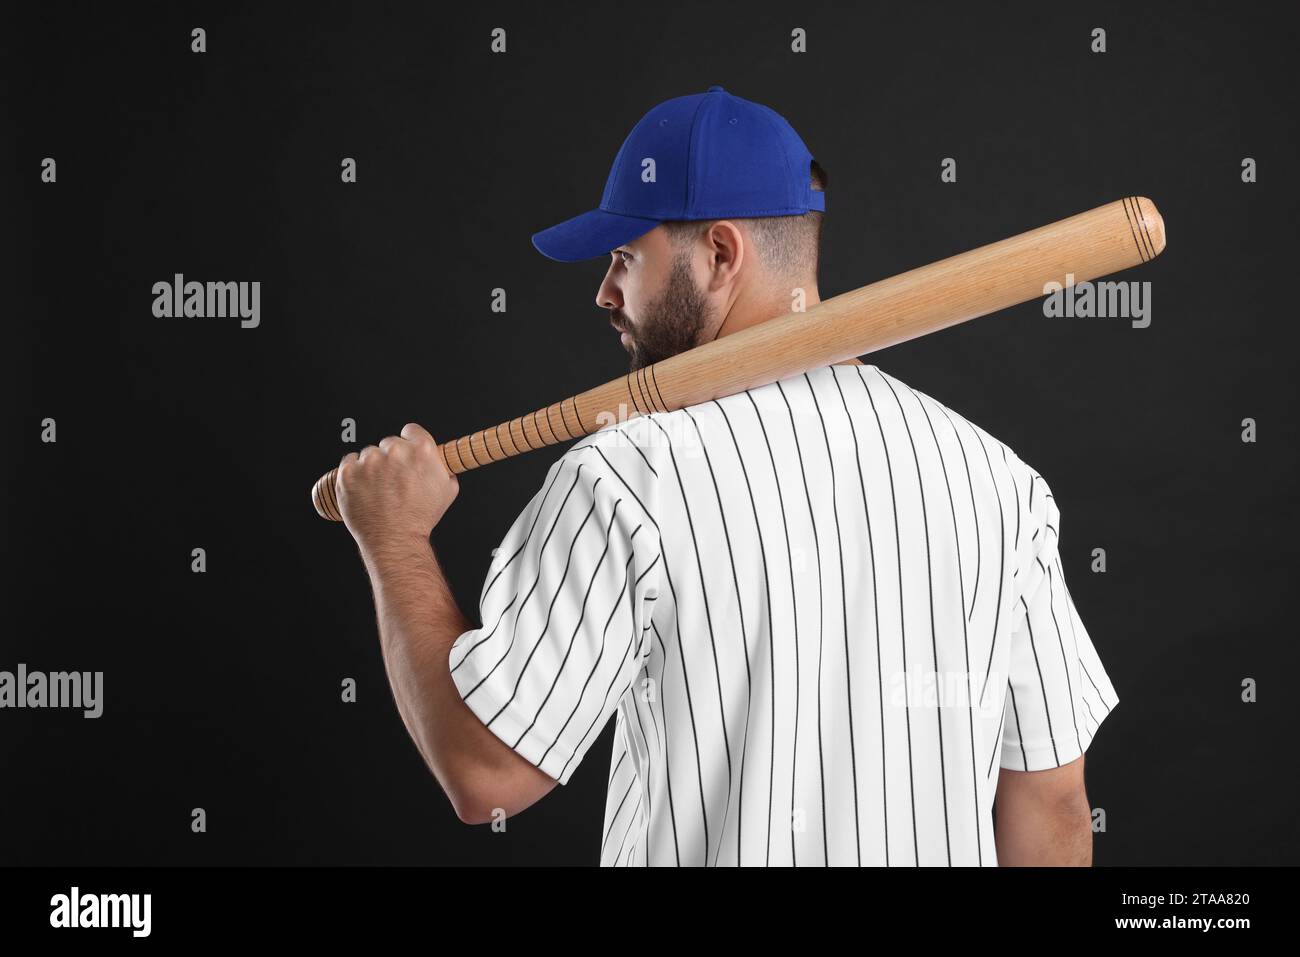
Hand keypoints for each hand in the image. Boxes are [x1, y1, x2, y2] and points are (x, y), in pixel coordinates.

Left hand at [335, 422, 459, 559]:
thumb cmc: (421, 518)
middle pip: (389, 444)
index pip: (411, 430)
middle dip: (390, 459)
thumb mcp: (447, 490)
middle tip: (392, 481)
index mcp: (421, 450)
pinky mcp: (348, 472)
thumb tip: (439, 461)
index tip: (406, 455)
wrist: (395, 540)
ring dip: (371, 467)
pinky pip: (349, 462)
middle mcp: (394, 451)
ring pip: (368, 454)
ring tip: (378, 490)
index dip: (410, 443)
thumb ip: (443, 468)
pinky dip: (353, 473)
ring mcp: (369, 461)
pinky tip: (363, 489)